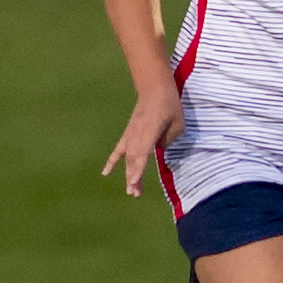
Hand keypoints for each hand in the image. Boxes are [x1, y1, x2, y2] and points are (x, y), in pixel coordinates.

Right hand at [102, 82, 184, 196]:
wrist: (154, 88)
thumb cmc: (169, 104)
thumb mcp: (177, 123)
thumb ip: (168, 140)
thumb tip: (158, 149)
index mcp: (150, 132)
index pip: (142, 154)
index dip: (138, 169)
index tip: (134, 183)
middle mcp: (137, 135)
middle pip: (134, 160)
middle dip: (134, 178)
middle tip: (135, 194)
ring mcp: (131, 134)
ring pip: (127, 158)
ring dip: (128, 174)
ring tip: (131, 192)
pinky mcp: (128, 133)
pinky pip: (119, 150)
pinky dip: (112, 161)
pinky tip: (105, 173)